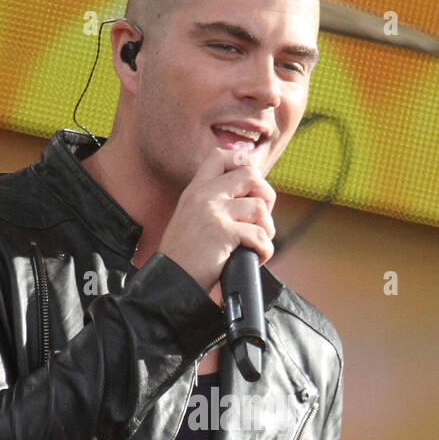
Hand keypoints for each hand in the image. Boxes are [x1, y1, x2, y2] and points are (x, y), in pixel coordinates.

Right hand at [158, 149, 276, 293]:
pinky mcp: (222, 233)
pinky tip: (256, 258)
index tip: (251, 187)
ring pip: (259, 207)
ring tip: (258, 243)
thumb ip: (211, 203)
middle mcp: (202, 195)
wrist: (170, 283)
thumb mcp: (190, 219)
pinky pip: (259, 235)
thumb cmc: (184, 258)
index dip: (244, 164)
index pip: (221, 156)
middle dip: (266, 197)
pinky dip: (265, 250)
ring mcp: (212, 212)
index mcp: (194, 190)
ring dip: (267, 229)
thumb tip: (248, 194)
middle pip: (250, 174)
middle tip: (260, 219)